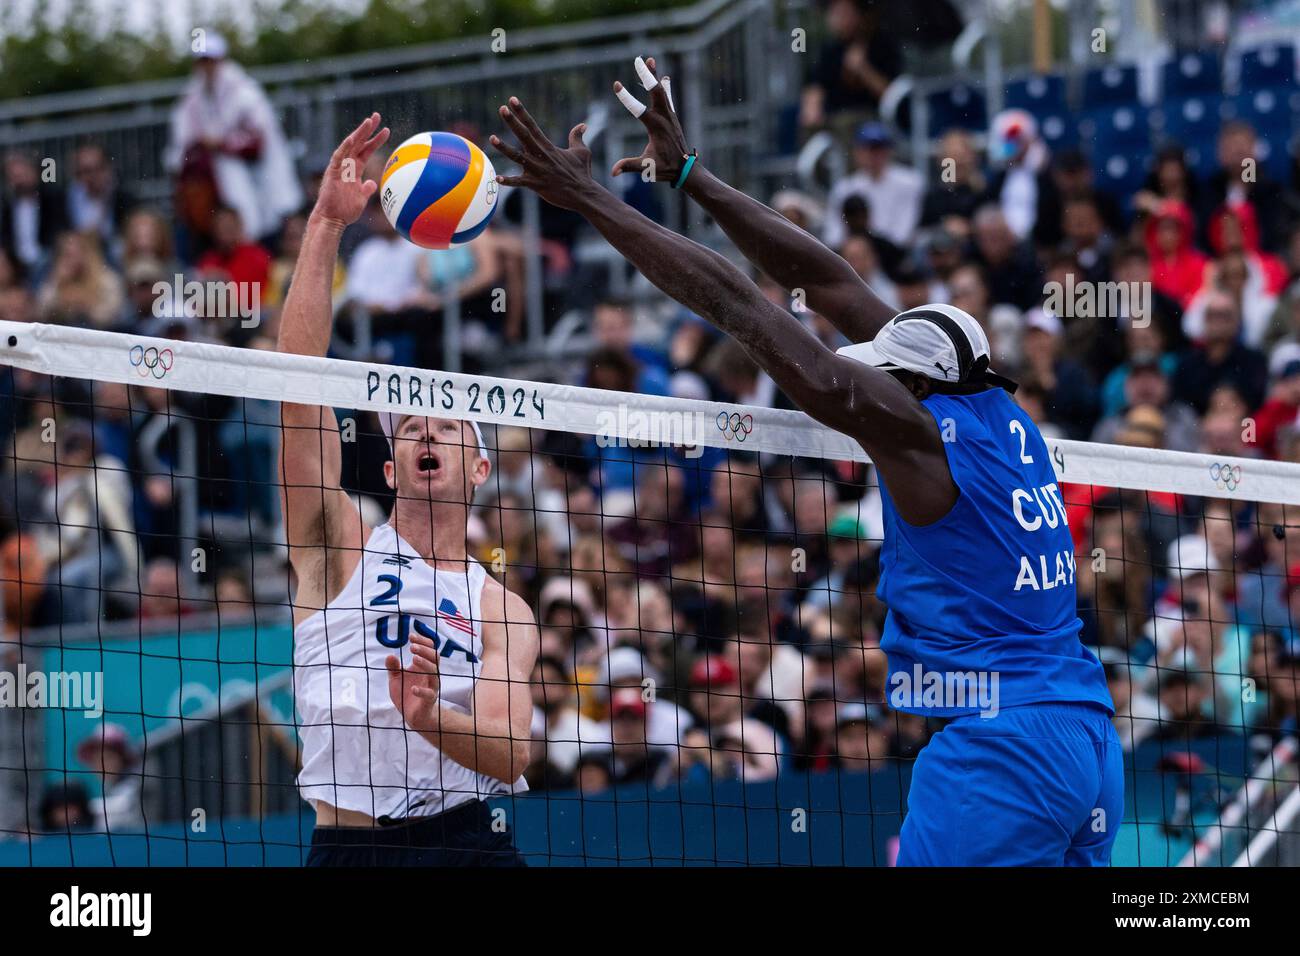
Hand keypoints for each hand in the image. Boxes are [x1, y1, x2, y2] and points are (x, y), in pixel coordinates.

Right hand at [312, 113, 390, 228]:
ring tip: (369, 122)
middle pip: (359, 142)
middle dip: (368, 129)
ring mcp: (339, 167)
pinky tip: (353, 138)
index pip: (366, 150)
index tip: (387, 130)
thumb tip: (373, 183)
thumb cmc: (345, 210)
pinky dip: (345, 147)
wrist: (332, 219)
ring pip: (349, 146)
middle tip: (377, 116)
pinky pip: (338, 157)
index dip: (376, 140)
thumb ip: (367, 189)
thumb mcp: (361, 198)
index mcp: (355, 169)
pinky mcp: (331, 172)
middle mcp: (347, 165)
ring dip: (359, 133)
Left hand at [386, 634, 440, 732]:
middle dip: (424, 650)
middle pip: (435, 657)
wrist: (412, 715)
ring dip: (425, 664)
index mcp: (423, 666)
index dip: (422, 641)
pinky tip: (413, 688)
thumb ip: (393, 668)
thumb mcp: (396, 679)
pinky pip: (429, 694)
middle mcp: (430, 674)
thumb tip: (390, 655)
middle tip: (411, 647)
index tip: (410, 636)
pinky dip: (422, 690)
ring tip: (414, 658)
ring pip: (434, 672)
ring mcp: (431, 686)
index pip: (429, 649)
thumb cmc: (406, 693)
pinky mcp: (429, 700)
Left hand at [490, 98, 597, 211]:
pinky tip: (497, 178)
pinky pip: (519, 183)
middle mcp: (541, 156)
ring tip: (492, 138)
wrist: (583, 194)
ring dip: (504, 147)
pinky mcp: (536, 185)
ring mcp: (537, 170)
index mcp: (548, 147)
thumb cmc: (582, 173)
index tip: (512, 100)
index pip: (532, 126)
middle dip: (512, 122)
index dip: (522, 112)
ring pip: (517, 157)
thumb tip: (583, 125)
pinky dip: (508, 181)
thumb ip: (577, 137)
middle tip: (502, 109)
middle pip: (524, 135)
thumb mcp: (582, 152)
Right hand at [610, 56, 691, 184]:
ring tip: (650, 59)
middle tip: (638, 60)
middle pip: (655, 91)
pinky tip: (664, 77)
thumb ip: (629, 166)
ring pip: (662, 91)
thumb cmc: (665, 168)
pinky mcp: (672, 117)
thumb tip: (613, 171)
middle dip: (646, 75)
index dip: (626, 97)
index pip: (638, 109)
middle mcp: (664, 118)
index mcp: (655, 127)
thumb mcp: (647, 168)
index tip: (616, 84)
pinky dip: (665, 86)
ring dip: (655, 75)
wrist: (685, 169)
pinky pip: (668, 97)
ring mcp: (670, 116)